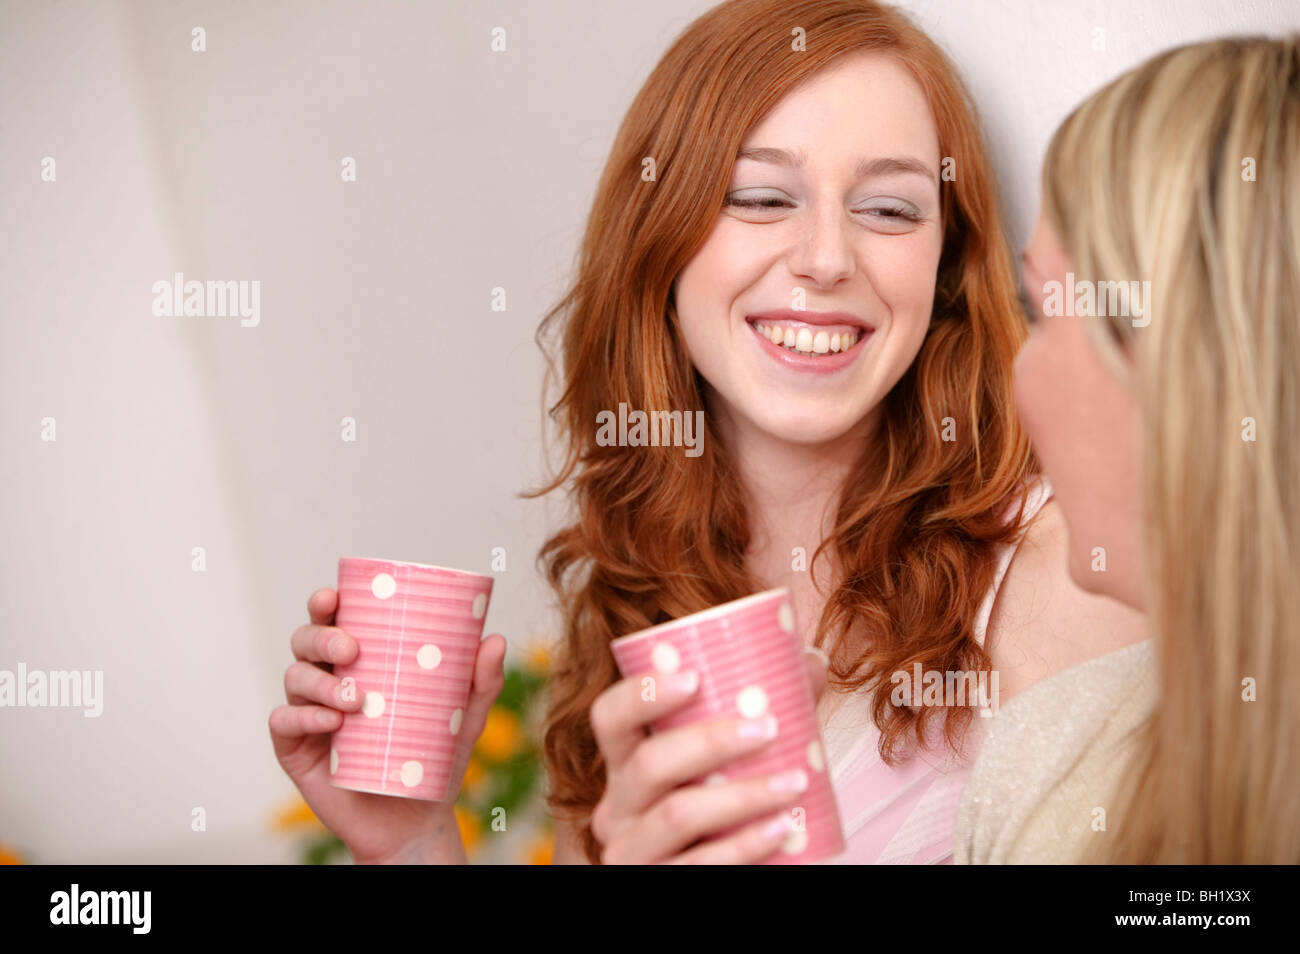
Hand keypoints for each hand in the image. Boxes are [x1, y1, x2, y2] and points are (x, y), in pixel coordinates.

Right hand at [269, 587, 507, 863]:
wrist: (416, 819)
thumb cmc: (432, 759)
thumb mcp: (464, 719)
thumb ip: (481, 682)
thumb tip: (495, 639)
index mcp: (359, 662)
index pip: (334, 620)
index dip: (326, 603)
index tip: (336, 596)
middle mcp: (328, 680)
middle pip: (305, 641)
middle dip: (322, 636)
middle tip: (353, 649)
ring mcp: (308, 713)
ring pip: (294, 677)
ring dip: (319, 681)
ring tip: (355, 699)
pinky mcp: (295, 750)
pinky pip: (283, 722)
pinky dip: (303, 716)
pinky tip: (331, 721)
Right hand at [589, 649, 829, 863]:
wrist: (712, 876)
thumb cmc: (716, 814)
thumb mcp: (720, 769)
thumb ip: (755, 718)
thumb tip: (811, 667)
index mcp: (624, 765)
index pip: (609, 718)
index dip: (641, 694)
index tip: (694, 676)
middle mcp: (616, 807)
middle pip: (649, 764)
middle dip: (709, 741)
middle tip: (767, 727)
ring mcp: (632, 853)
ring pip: (677, 815)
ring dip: (742, 795)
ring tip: (794, 781)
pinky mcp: (657, 886)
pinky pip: (700, 865)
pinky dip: (745, 846)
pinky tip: (782, 828)